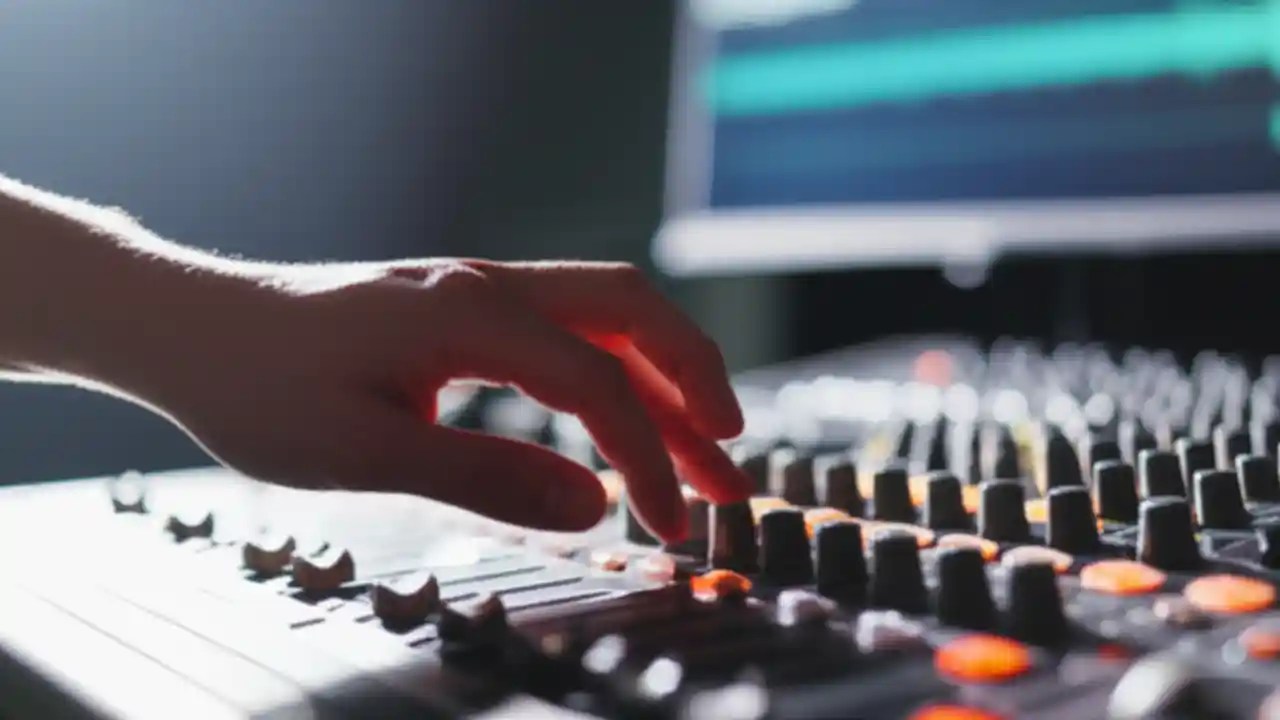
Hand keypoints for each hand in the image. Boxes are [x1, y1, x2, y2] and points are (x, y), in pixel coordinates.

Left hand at [147, 259, 751, 542]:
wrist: (197, 329)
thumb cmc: (261, 387)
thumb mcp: (363, 450)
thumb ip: (482, 474)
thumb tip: (590, 501)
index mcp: (469, 314)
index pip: (596, 382)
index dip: (646, 455)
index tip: (667, 522)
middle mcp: (489, 287)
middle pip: (634, 316)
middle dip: (696, 388)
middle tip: (732, 466)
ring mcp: (480, 291)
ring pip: (609, 318)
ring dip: (666, 378)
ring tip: (707, 451)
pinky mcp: (467, 309)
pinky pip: (571, 328)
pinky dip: (619, 370)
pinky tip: (627, 416)